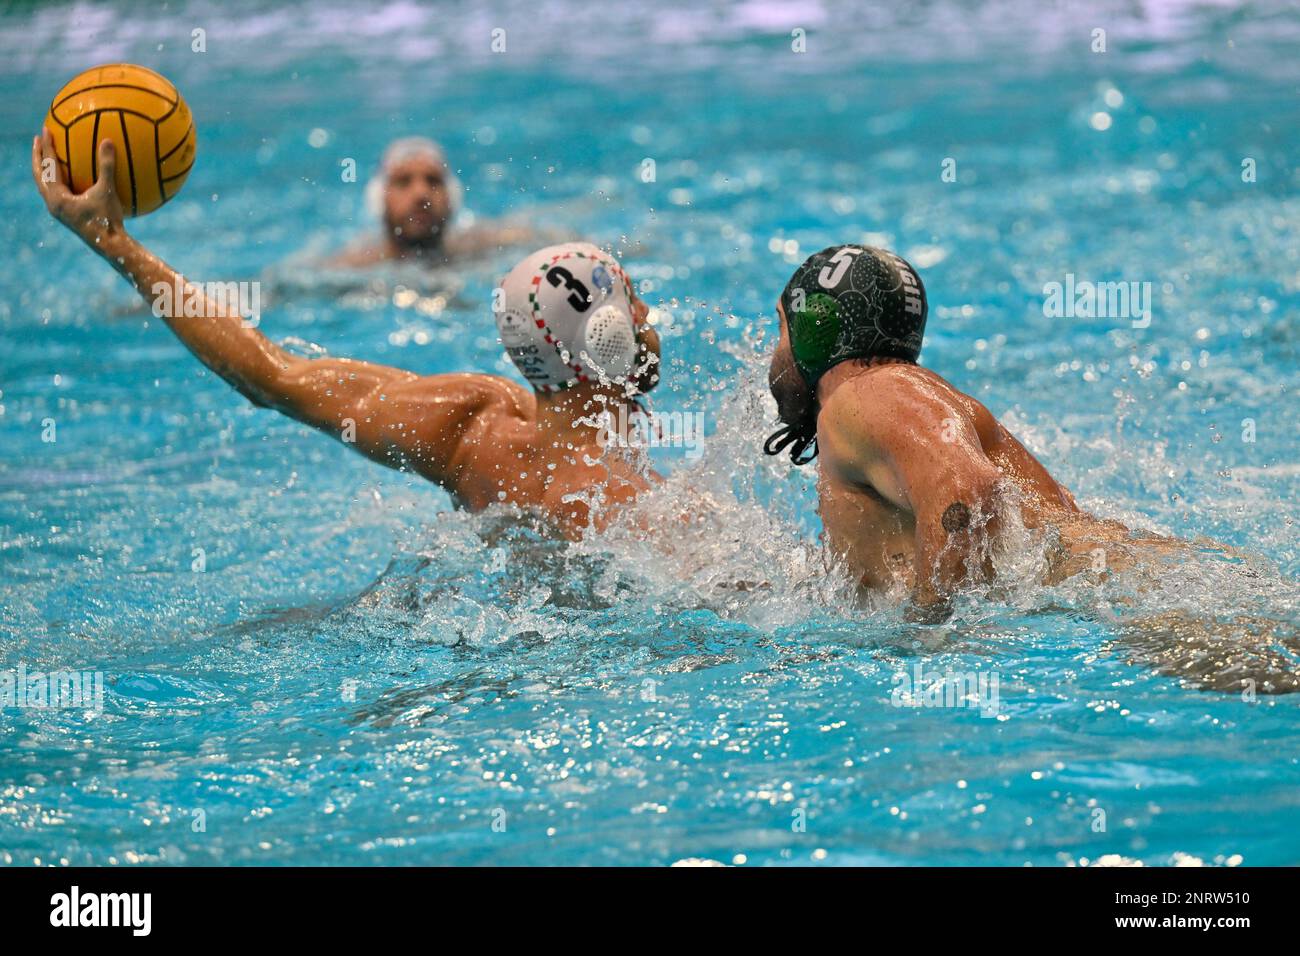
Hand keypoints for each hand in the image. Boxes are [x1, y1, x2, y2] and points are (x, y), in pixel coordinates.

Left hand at [31, 127, 125, 245]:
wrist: (110, 246)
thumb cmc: (108, 220)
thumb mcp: (108, 191)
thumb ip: (107, 166)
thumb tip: (108, 140)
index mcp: (57, 198)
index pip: (48, 167)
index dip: (46, 146)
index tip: (45, 130)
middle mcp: (53, 204)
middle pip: (39, 175)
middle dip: (37, 156)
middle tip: (38, 139)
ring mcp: (58, 211)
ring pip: (44, 185)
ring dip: (44, 169)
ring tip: (46, 156)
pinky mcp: (66, 214)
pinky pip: (56, 192)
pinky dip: (56, 180)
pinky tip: (67, 176)